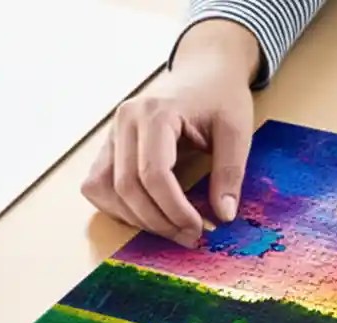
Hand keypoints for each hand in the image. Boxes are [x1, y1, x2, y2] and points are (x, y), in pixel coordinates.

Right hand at [81, 20, 260, 247]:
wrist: (204, 71)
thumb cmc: (221, 97)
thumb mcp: (236, 131)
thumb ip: (230, 172)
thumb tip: (224, 215)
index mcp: (155, 113)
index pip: (153, 173)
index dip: (174, 210)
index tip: (199, 229)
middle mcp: (124, 122)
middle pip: (126, 186)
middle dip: (157, 221)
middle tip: (190, 238)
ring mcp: (112, 133)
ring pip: (103, 188)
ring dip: (135, 219)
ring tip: (172, 230)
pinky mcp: (110, 145)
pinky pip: (99, 184)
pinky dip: (118, 207)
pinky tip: (149, 216)